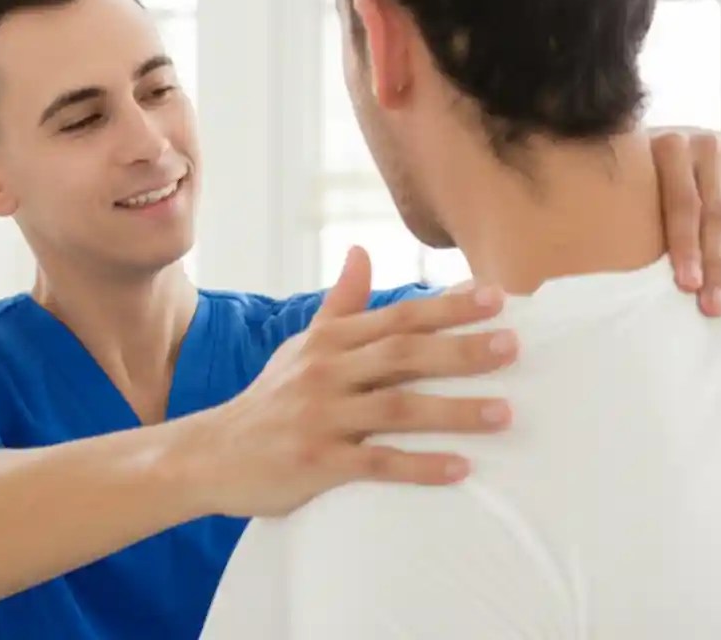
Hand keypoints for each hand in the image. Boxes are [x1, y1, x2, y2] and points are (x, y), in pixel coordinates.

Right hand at [184, 247, 516, 518]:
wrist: (208, 455)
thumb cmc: (268, 400)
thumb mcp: (301, 346)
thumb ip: (340, 303)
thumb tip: (363, 251)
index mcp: (330, 342)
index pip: (396, 316)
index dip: (446, 307)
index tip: (494, 296)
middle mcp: (327, 372)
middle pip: (403, 354)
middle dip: (460, 348)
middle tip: (512, 345)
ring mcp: (321, 417)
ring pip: (396, 407)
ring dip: (453, 410)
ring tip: (503, 413)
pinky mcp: (316, 462)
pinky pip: (376, 463)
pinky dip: (419, 465)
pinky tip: (459, 469)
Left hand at [650, 128, 720, 316]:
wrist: (670, 136)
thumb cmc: (638, 171)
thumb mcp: (632, 177)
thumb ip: (635, 207)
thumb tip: (621, 266)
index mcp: (672, 146)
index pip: (683, 206)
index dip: (686, 247)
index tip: (688, 286)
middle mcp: (709, 144)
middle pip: (717, 216)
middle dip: (717, 264)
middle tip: (716, 307)